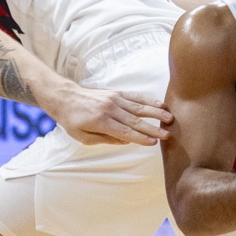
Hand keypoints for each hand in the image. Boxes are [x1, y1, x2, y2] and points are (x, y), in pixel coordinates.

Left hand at [45, 82, 172, 145]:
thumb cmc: (73, 120)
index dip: (140, 138)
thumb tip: (126, 141)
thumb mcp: (83, 138)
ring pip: (139, 107)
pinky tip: (160, 105)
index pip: (125, 132)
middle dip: (152, 128)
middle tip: (167, 134)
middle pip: (135, 121)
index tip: (154, 143)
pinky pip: (136, 97)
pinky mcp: (117, 93)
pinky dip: (149, 101)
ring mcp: (114, 99)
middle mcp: (110, 109)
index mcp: (101, 121)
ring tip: (169, 118)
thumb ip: (106, 140)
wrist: (65, 98)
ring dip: (155, 113)